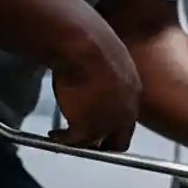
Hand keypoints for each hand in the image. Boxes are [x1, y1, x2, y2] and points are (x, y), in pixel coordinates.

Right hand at [49, 21, 142, 150]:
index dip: (114, 125)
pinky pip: (74, 142)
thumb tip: (96, 74)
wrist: (84, 46)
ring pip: (95, 143)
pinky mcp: (87, 128)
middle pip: (119, 141)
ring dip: (80, 143)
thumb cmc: (92, 42)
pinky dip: (62, 140)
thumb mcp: (109, 59)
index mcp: (133, 93)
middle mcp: (126, 112)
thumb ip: (108, 75)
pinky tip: (53, 135)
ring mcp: (108, 123)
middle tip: (87, 143)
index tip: (100, 124)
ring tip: (65, 138)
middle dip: (104, 144)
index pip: (127, 118)